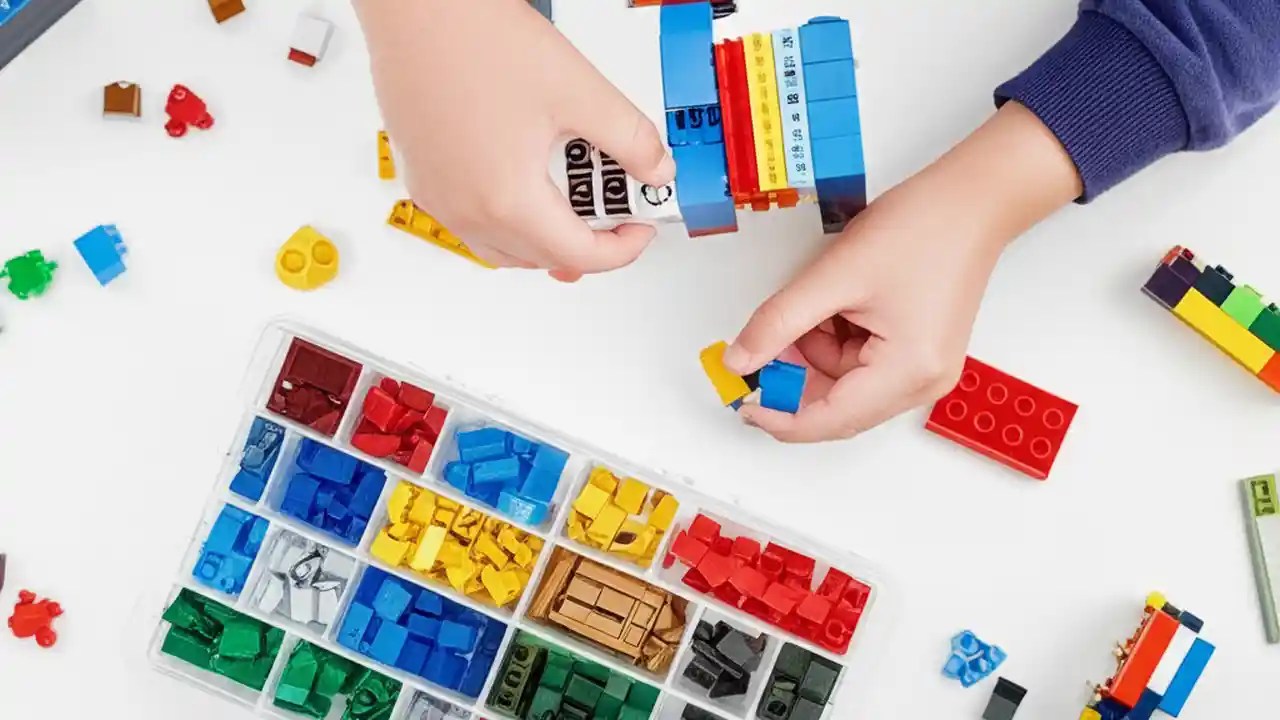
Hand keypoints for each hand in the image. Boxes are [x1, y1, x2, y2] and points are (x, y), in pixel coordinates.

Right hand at [354, 0, 674, 279]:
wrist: (416, 7)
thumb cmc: (475, 39)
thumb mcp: (579, 90)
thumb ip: (629, 138)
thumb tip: (654, 168)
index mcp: (507, 200)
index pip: (578, 255)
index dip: (622, 249)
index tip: (640, 228)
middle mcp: (465, 210)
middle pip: (541, 258)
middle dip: (587, 244)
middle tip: (614, 210)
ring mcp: (438, 197)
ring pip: (502, 250)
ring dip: (545, 241)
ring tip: (574, 201)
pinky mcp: (421, 177)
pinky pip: (471, 224)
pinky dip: (508, 221)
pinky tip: (526, 180)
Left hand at [722, 102, 1082, 441]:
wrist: (972, 200)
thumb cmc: (924, 228)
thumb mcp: (834, 276)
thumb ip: (778, 322)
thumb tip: (740, 360)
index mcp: (909, 372)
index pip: (830, 420)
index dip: (779, 416)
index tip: (744, 402)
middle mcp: (922, 383)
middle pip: (837, 406)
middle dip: (798, 372)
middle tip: (769, 336)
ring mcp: (923, 370)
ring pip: (844, 383)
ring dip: (818, 350)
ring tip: (826, 299)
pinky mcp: (918, 354)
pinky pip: (861, 364)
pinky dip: (837, 340)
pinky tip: (842, 304)